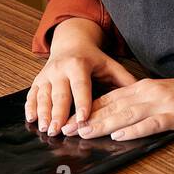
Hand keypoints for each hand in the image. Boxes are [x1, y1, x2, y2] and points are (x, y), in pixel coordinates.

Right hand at [26, 19, 136, 134]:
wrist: (70, 43)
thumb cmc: (93, 59)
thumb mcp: (109, 65)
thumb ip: (124, 79)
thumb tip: (142, 92)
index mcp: (79, 65)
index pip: (81, 86)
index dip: (82, 103)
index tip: (83, 119)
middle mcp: (60, 69)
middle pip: (60, 94)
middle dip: (59, 113)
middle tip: (59, 131)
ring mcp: (47, 75)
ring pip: (43, 96)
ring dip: (44, 113)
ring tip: (46, 129)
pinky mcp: (38, 80)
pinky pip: (32, 94)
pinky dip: (30, 107)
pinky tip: (32, 119)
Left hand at [63, 69, 173, 140]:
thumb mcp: (164, 94)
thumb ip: (142, 103)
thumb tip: (118, 118)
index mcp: (144, 87)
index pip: (109, 98)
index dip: (87, 109)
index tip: (69, 119)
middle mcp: (149, 92)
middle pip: (112, 105)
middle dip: (87, 117)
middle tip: (66, 129)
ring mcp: (162, 103)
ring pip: (126, 114)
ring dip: (103, 124)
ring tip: (84, 133)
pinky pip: (151, 123)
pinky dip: (133, 130)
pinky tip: (119, 135)